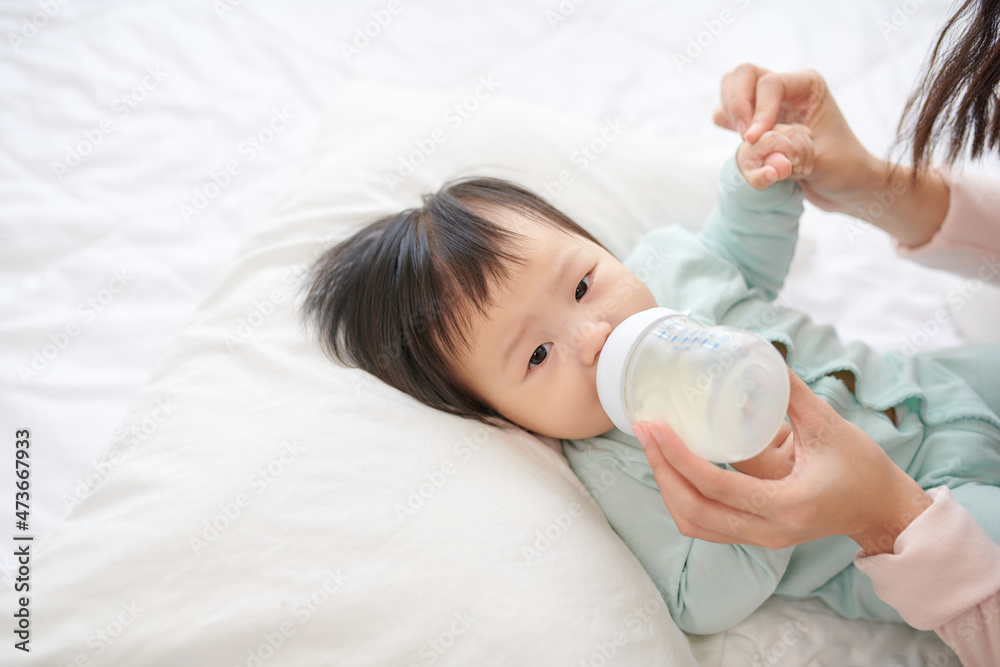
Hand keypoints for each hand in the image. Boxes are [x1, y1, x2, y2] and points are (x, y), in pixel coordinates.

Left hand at [633, 367, 931, 553]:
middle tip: (645, 431)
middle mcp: (769, 529)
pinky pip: (706, 526)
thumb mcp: (830, 424)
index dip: (679, 457)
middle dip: (662, 470)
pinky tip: (672, 468)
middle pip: (694, 510)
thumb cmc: (863, 468)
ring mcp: (761, 538)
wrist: (882, 510)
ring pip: (695, 524)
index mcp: (788, 504)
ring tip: (653, 447)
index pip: (718, 487)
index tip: (655, 427)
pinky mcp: (756, 536)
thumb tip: (758, 353)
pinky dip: (682, 500)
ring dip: (668, 488)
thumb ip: (792, 391)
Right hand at [714, 63, 948, 246]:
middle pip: (742, 74)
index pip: (768, 83)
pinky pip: (728, 111)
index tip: (753, 140)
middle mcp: (787, 89)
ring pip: (731, 86)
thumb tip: (747, 144)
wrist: (847, 186)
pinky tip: (742, 142)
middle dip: (736, 104)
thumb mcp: (817, 158)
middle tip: (746, 136)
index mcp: (808, 86)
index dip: (757, 112)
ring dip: (729, 111)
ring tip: (745, 140)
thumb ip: (780, 150)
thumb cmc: (843, 169)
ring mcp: (770, 104)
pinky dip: (727, 122)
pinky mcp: (758, 122)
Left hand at [736, 123, 814, 189]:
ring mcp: (783, 128)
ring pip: (802, 133)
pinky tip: (804, 165)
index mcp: (756, 138)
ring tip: (800, 171)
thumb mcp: (755, 180)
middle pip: (791, 131)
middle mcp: (770, 129)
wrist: (762, 167)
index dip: (787, 148)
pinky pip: (807, 135)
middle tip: (799, 170)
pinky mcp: (794, 130)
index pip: (774, 137)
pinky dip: (810, 151)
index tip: (794, 163)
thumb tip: (771, 173)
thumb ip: (760, 178)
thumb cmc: (756, 173)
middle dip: (799, 151)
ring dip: (806, 153)